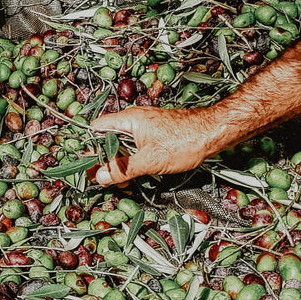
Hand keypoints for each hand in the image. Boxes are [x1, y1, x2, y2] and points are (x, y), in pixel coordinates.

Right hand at [89, 106, 219, 184]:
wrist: (214, 133)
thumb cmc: (185, 141)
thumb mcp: (150, 160)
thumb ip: (124, 169)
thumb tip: (101, 176)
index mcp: (130, 120)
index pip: (97, 128)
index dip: (89, 146)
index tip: (87, 164)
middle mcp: (136, 120)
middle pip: (109, 137)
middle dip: (104, 157)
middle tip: (100, 177)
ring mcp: (147, 126)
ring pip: (124, 143)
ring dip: (119, 160)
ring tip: (117, 179)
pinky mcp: (157, 134)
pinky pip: (137, 145)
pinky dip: (133, 158)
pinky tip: (135, 172)